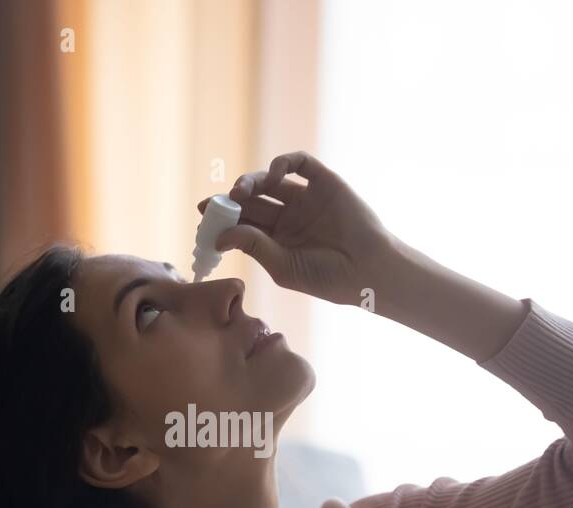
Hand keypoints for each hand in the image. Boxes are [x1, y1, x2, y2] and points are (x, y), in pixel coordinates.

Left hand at [196, 151, 394, 306]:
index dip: (223, 216)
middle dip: (232, 199)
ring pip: (270, 180)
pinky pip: (299, 164)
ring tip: (242, 191)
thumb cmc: (328, 278)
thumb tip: (219, 236)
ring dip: (251, 180)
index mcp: (276, 241)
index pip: (243, 222)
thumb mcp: (283, 266)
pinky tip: (273, 174)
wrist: (368, 270)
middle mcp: (288, 217)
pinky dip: (283, 163)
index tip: (204, 213)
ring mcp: (306, 198)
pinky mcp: (324, 182)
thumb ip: (254, 246)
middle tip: (218, 202)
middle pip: (252, 200)